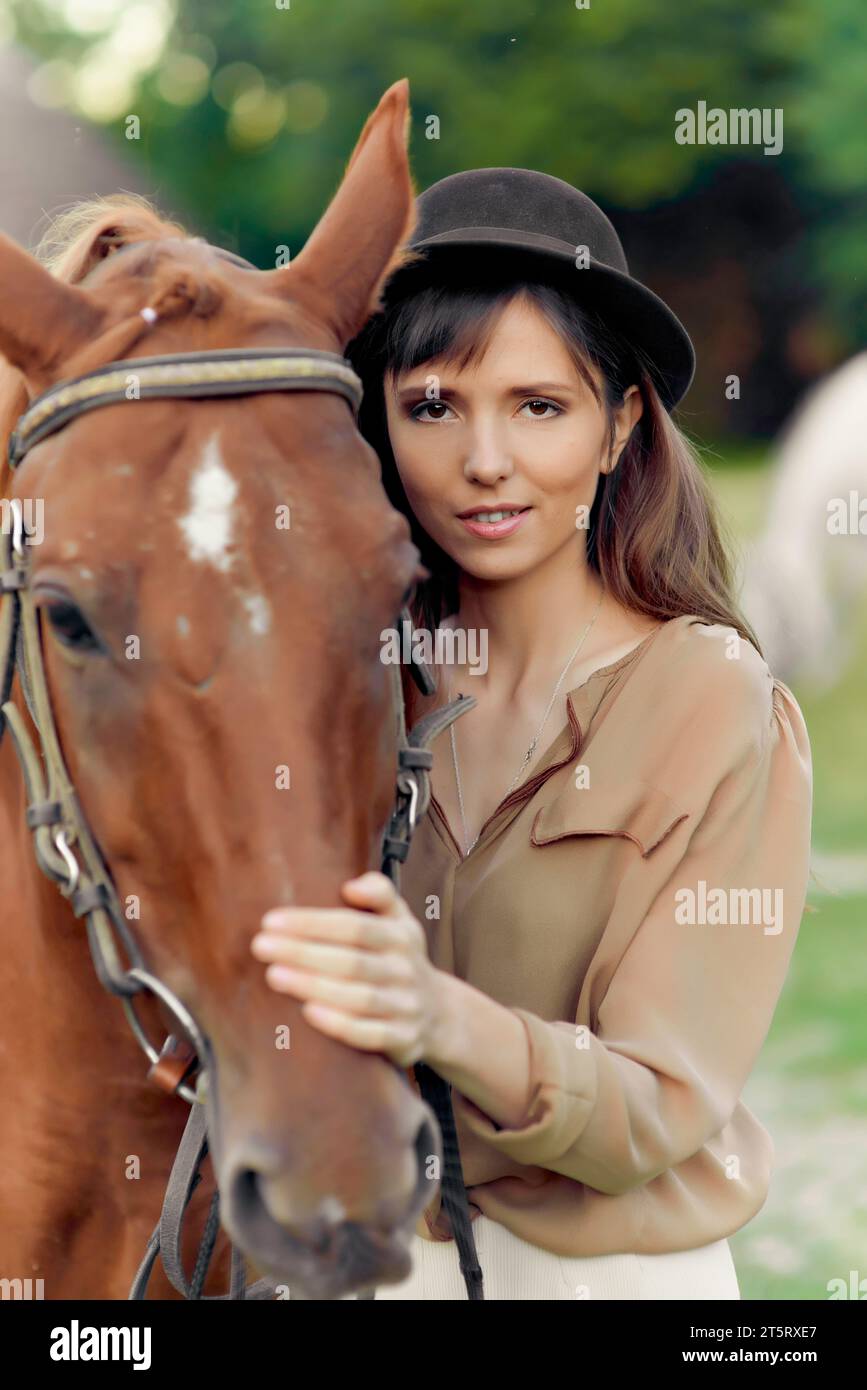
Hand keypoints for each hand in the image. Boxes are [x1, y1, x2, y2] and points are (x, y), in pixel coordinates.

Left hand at [250, 871, 453, 1067]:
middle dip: (303, 952)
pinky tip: (308, 1012)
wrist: (438, 1013)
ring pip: (359, 998)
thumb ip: (379, 892)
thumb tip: (350, 886)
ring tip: (273, 975)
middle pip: (351, 961)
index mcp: (401, 936)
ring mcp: (406, 1006)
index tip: (270, 921)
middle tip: (260, 946)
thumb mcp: (399, 918)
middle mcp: (405, 970)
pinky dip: (339, 1024)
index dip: (312, 923)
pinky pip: (371, 1034)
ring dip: (313, 987)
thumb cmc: (398, 957)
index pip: (354, 926)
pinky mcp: (403, 1039)